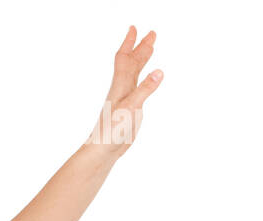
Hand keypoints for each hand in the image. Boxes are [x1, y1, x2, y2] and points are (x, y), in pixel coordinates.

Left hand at [87, 25, 163, 158]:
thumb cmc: (112, 130)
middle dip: (140, 47)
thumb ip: (145, 89)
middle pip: (132, 62)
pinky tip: (146, 79)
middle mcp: (122, 89)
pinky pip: (137, 86)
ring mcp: (126, 99)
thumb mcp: (131, 108)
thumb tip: (159, 72)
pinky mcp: (130, 110)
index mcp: (121, 85)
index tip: (134, 28)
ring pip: (134, 73)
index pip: (125, 58)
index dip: (129, 43)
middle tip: (151, 34)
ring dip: (142, 60)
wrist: (103, 150)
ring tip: (149, 48)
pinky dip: (143, 78)